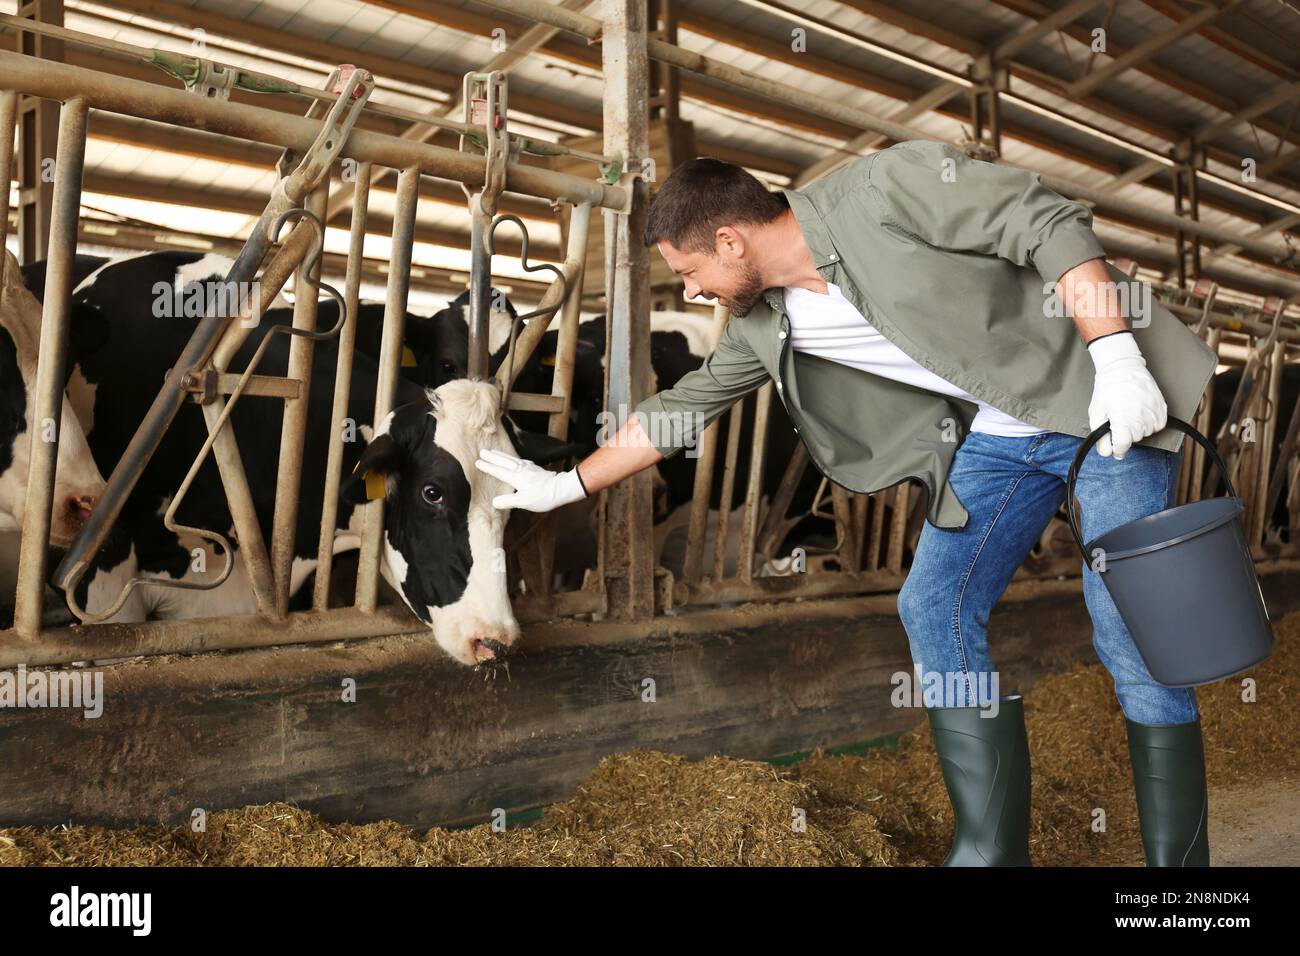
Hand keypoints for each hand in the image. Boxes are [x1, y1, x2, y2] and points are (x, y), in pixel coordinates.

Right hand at [474, 448, 587, 512]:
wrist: (562, 489)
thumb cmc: (544, 497)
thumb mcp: (524, 502)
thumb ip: (508, 501)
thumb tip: (494, 502)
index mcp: (517, 477)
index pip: (498, 471)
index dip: (488, 467)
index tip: (477, 462)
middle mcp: (521, 470)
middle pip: (504, 461)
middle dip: (492, 457)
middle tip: (482, 451)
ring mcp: (529, 468)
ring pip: (512, 459)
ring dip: (501, 455)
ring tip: (493, 452)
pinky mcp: (535, 469)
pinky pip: (520, 460)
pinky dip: (513, 458)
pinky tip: (514, 460)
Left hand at [1086, 331, 1166, 458]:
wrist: (1124, 368)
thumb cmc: (1108, 390)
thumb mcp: (1097, 413)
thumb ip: (1100, 436)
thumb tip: (1106, 453)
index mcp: (1123, 419)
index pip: (1123, 445)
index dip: (1117, 449)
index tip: (1114, 449)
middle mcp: (1141, 417)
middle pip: (1134, 439)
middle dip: (1125, 434)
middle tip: (1118, 418)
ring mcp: (1154, 413)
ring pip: (1145, 433)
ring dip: (1137, 428)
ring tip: (1129, 411)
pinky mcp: (1162, 409)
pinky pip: (1157, 426)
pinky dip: (1149, 423)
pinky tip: (1140, 412)